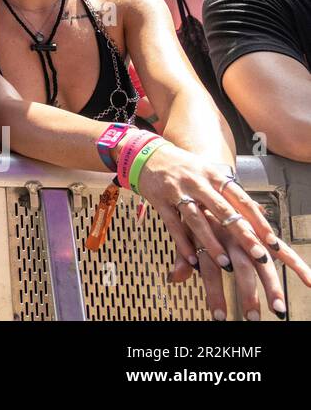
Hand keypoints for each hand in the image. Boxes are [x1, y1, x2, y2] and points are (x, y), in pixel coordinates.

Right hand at [136, 143, 310, 317]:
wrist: (146, 154)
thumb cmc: (182, 166)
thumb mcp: (208, 172)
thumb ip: (231, 193)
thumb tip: (261, 211)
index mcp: (213, 175)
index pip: (240, 198)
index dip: (257, 219)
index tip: (271, 239)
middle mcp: (197, 182)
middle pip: (223, 210)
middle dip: (242, 233)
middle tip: (257, 254)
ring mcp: (177, 191)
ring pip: (197, 219)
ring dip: (211, 243)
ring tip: (225, 263)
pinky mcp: (159, 200)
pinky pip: (173, 224)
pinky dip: (183, 243)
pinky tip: (193, 258)